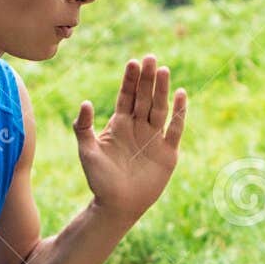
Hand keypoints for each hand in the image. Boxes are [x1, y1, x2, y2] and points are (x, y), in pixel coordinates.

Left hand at [73, 54, 188, 221]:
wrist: (117, 205)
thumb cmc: (99, 180)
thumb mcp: (87, 152)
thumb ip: (83, 128)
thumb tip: (85, 102)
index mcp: (119, 124)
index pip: (126, 96)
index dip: (130, 80)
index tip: (133, 62)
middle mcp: (138, 127)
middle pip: (144, 97)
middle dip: (147, 79)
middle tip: (150, 58)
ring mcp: (154, 138)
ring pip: (159, 108)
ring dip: (162, 90)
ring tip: (163, 70)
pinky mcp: (167, 152)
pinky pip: (175, 128)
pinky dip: (179, 113)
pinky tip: (181, 95)